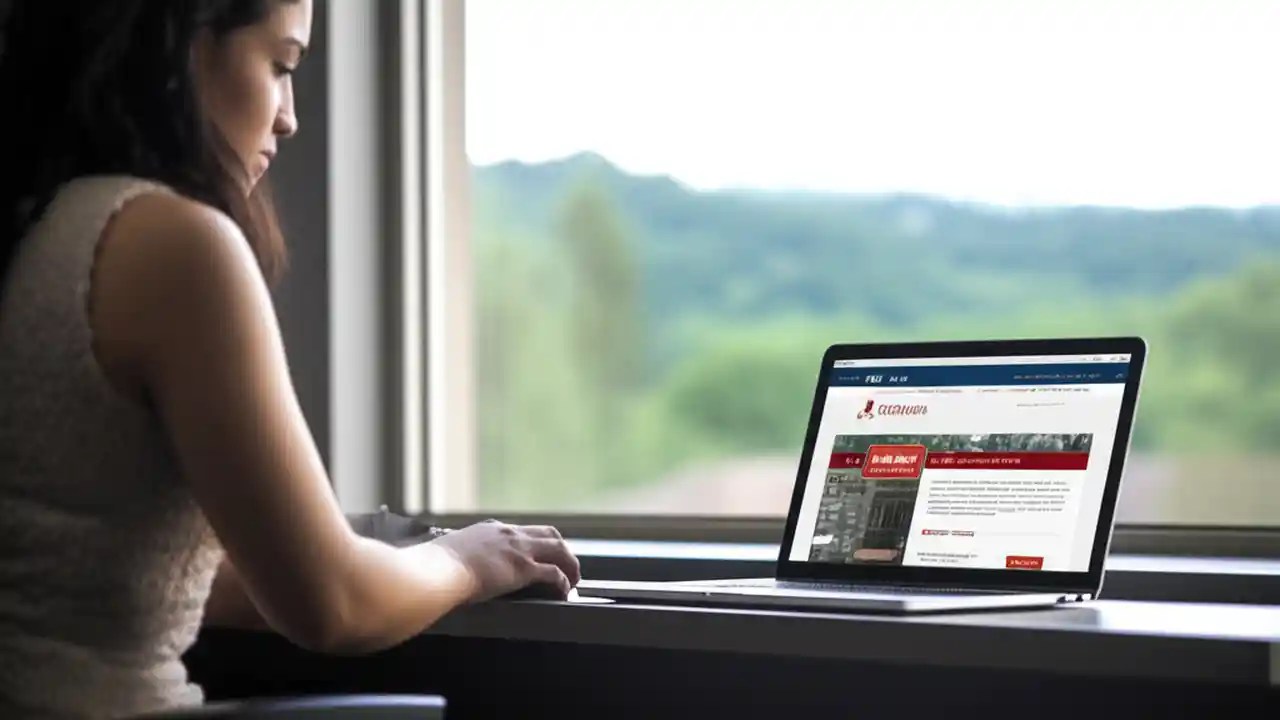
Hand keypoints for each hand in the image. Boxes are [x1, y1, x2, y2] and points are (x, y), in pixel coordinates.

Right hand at [429, 521, 580, 601]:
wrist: (437, 570)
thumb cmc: (435, 565)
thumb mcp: (450, 552)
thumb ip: (459, 556)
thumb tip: (451, 567)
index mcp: (491, 528)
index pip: (522, 531)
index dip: (536, 542)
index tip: (539, 555)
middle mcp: (509, 533)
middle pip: (549, 533)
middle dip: (561, 548)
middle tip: (566, 565)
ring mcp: (518, 549)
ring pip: (558, 549)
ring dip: (570, 564)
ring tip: (573, 579)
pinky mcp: (523, 569)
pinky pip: (554, 573)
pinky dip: (563, 582)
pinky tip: (565, 592)